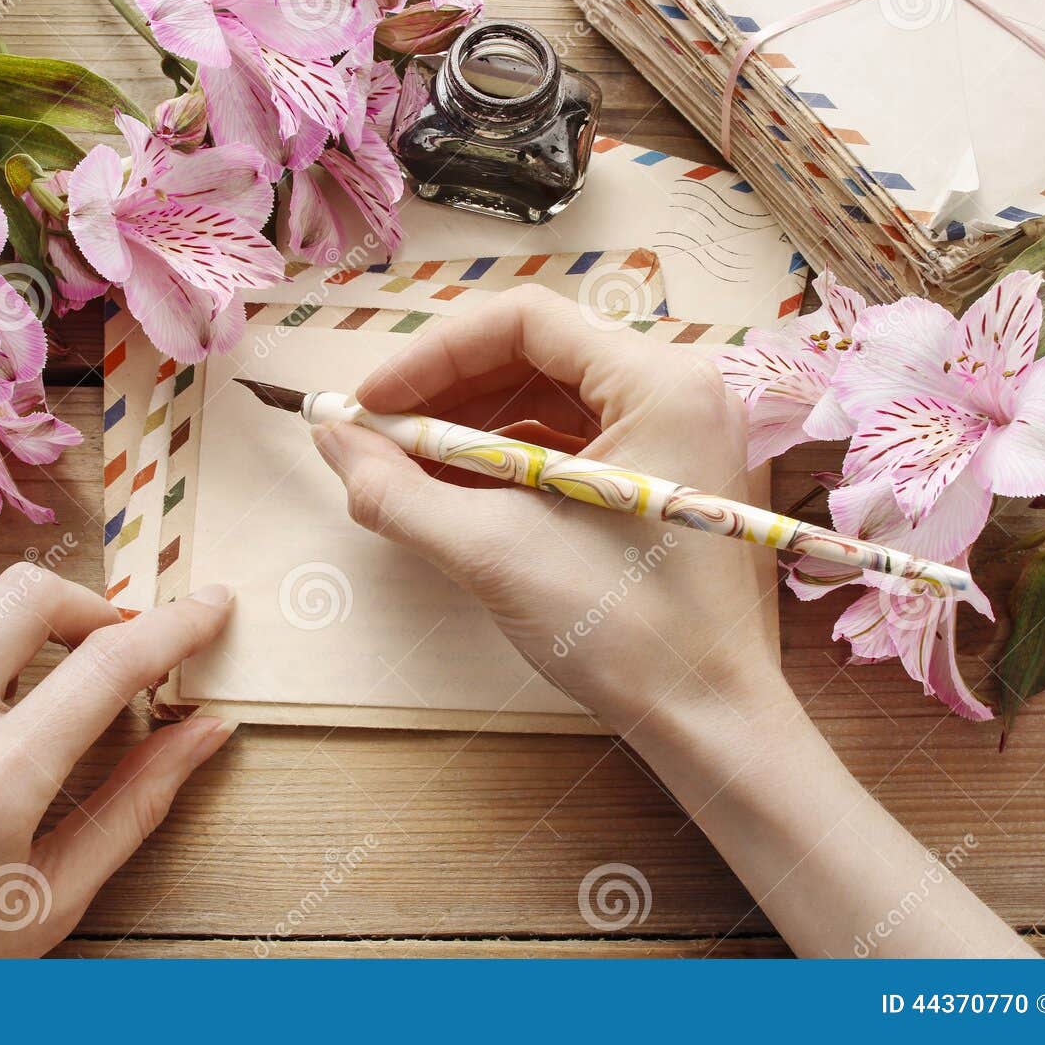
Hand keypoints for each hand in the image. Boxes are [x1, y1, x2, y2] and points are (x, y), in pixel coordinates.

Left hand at [0, 551, 235, 957]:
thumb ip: (134, 807)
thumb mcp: (45, 903)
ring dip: (7, 599)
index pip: (110, 666)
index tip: (210, 606)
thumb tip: (206, 731)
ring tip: (25, 648)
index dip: (178, 624)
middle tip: (110, 644)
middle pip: (31, 596)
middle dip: (93, 606)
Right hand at [310, 285, 786, 735]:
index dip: (433, 355)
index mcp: (662, 383)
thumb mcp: (494, 554)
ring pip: (555, 400)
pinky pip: (578, 443)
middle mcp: (684, 390)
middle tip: (377, 435)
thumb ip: (397, 491)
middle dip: (448, 393)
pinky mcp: (671, 479)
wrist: (712, 722)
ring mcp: (683, 435)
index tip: (373, 403)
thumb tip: (332, 439)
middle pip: (540, 355)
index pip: (526, 322)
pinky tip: (459, 493)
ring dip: (474, 428)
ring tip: (406, 469)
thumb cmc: (629, 635)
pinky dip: (514, 463)